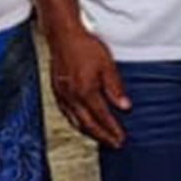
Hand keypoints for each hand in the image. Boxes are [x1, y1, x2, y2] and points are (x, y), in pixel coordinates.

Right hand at [45, 23, 129, 147]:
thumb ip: (115, 88)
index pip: (102, 117)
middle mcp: (71, 97)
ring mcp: (62, 95)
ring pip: (75, 121)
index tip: (121, 138)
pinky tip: (82, 122)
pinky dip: (76, 122)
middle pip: (87, 124)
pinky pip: (67, 113)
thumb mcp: (107, 65)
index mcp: (85, 91)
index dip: (112, 129)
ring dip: (89, 132)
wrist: (63, 35)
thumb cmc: (85, 46)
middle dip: (102, 136)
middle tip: (114, 144)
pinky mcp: (56, 91)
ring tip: (101, 137)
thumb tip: (125, 107)